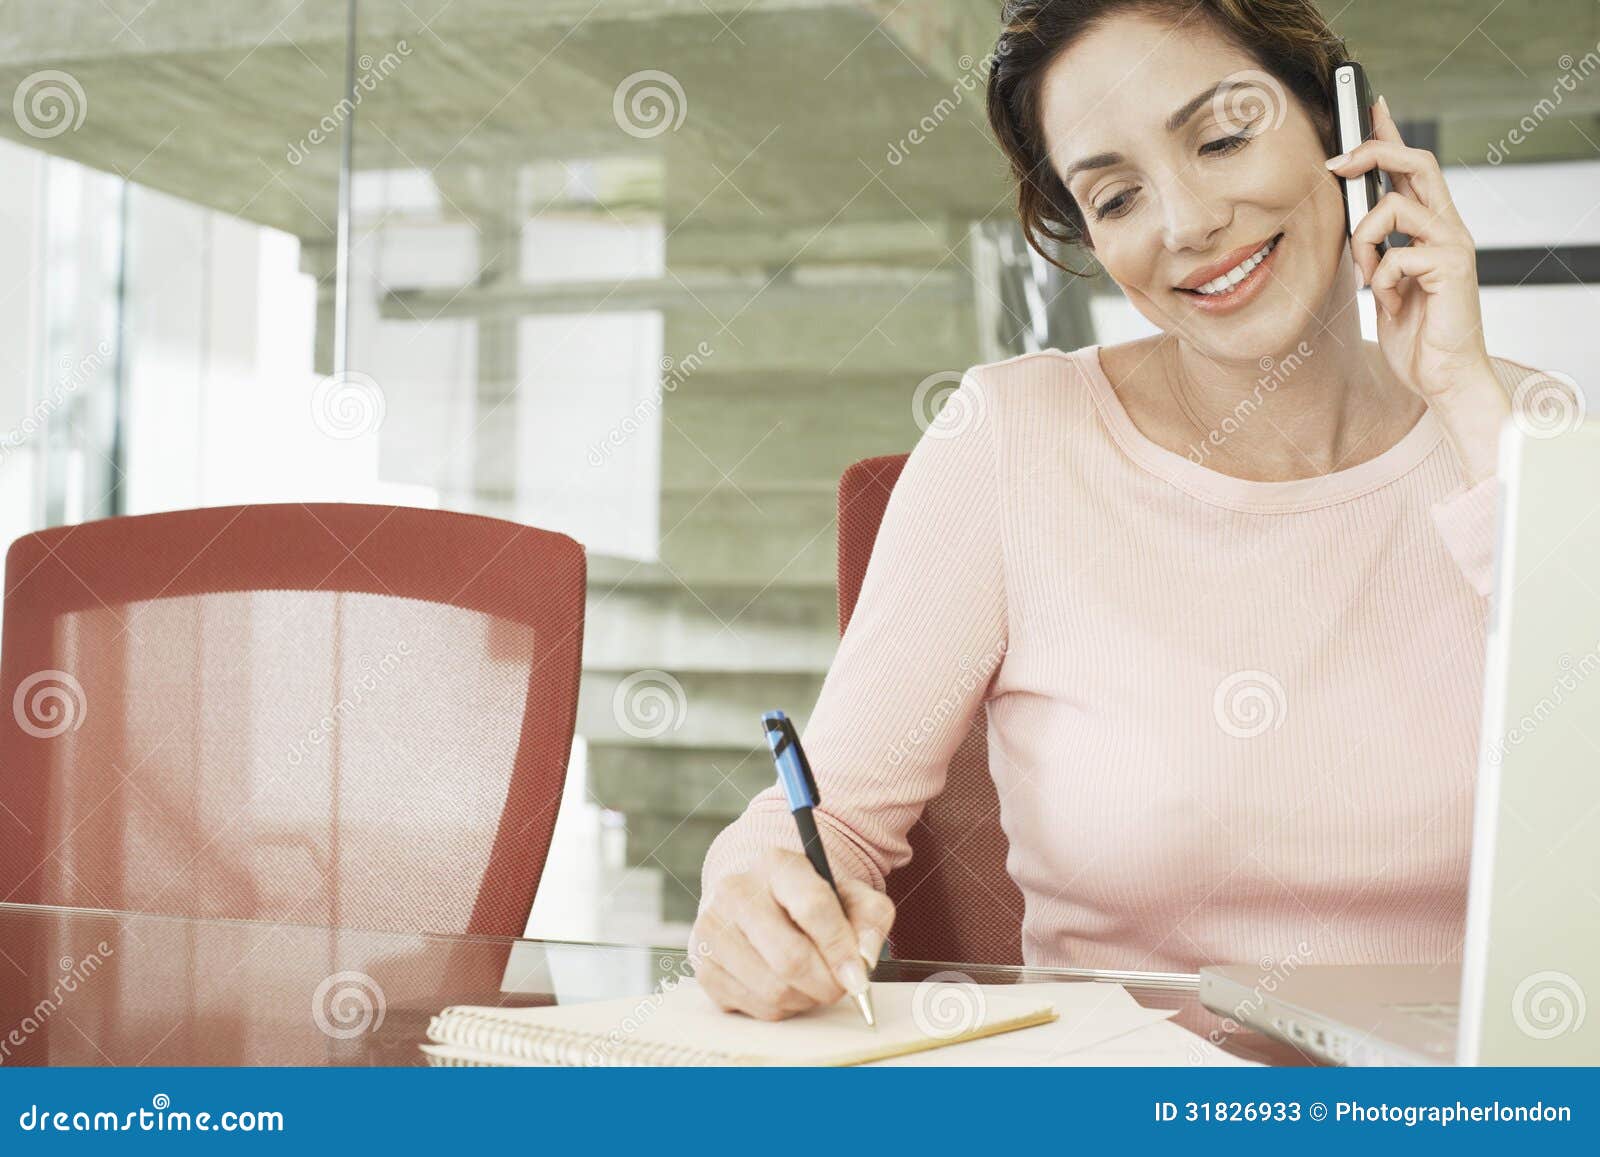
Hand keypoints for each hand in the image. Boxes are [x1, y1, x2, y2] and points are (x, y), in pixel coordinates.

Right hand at [689, 847, 894, 1020]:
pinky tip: (785, 986)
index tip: (859, 976)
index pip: (813, 907)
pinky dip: (781, 1008)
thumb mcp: (851, 897)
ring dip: (805, 998)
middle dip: (825, 984)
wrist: (759, 902)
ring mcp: (712, 929)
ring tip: (812, 982)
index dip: (840, 948)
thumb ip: (870, 921)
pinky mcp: (703, 965)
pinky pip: (755, 1007)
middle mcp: (735, 891)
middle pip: (790, 958)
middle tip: (840, 987)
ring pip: (774, 990)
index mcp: (777, 864)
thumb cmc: (810, 901)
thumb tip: (862, 961)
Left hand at [1326, 95, 1494, 403]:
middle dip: (1372, 151)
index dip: (1390, 133)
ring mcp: (1452, 244)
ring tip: (1367, 279)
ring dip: (1362, 242)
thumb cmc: (1415, 331)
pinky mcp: (1451, 267)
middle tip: (1336, 163)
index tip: (1369, 105)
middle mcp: (1447, 226)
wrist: (1443, 376)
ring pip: (1392, 208)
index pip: (1412, 165)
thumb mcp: (1384, 281)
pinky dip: (1378, 281)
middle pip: (1416, 160)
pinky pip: (1395, 255)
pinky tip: (1388, 303)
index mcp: (1430, 225)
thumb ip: (1376, 248)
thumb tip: (1349, 221)